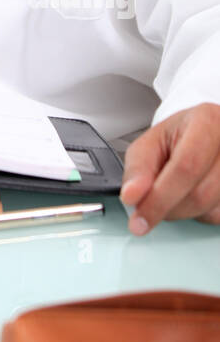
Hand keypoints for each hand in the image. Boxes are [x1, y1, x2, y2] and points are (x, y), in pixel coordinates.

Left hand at [119, 103, 219, 232]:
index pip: (186, 167)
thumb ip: (138, 168)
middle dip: (168, 208)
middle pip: (199, 194)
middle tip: (150, 204)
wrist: (204, 136)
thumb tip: (131, 196)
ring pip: (209, 209)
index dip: (160, 198)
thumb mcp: (151, 143)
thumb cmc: (179, 138)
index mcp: (207, 122)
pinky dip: (199, 214)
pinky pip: (218, 217)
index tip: (139, 219)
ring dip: (183, 211)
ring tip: (172, 191)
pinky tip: (192, 193)